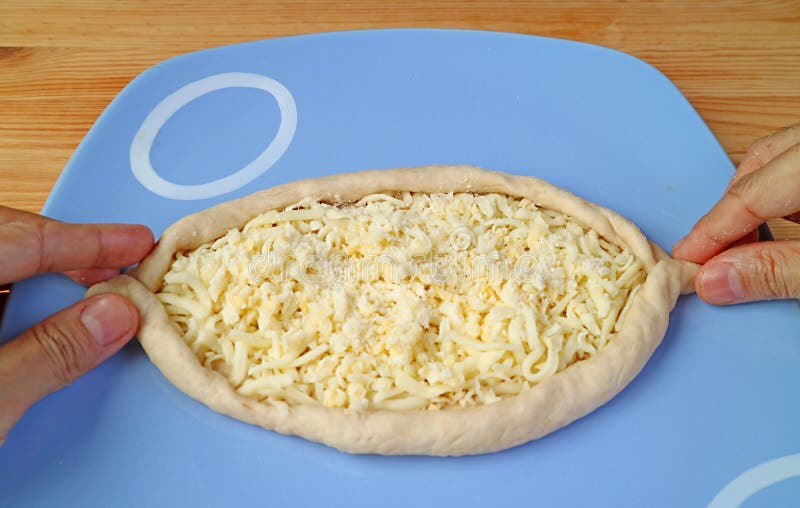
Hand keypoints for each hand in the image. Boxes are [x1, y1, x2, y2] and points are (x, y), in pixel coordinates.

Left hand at [0, 207, 152, 442]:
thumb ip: (51, 353)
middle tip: (120, 266)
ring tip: (91, 296)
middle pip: (7, 241)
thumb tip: (116, 314)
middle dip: (66, 253)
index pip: (20, 240)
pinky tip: (45, 324)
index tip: (135, 242)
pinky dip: (21, 302)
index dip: (84, 240)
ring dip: (44, 279)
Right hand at [673, 123, 799, 303]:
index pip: (750, 192)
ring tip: (754, 246)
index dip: (713, 231)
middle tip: (718, 256)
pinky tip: (791, 229)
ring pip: (780, 161)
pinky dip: (787, 197)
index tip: (686, 262)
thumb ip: (775, 271)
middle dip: (732, 210)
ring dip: (760, 202)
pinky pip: (799, 168)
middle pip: (759, 164)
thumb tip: (714, 281)